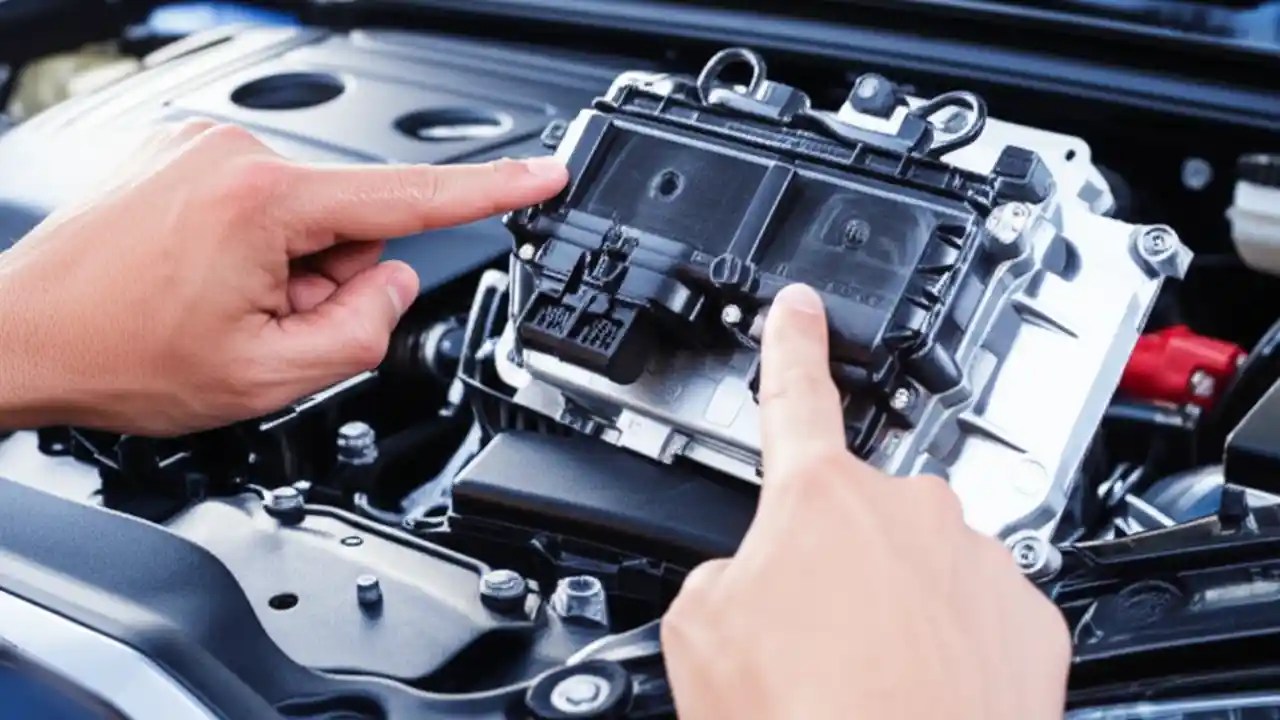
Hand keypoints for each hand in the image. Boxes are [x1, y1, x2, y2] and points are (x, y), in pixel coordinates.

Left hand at [0, 121, 567, 433]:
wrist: (14, 337)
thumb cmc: (117, 357)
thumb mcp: (269, 375)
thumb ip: (363, 330)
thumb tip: (393, 283)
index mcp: (267, 201)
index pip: (412, 198)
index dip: (493, 189)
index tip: (545, 172)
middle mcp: (236, 155)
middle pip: (351, 222)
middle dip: (330, 279)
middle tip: (267, 326)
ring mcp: (202, 148)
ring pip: (306, 217)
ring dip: (288, 269)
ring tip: (220, 307)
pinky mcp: (181, 155)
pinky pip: (260, 203)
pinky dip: (253, 250)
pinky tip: (201, 284)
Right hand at [661, 284, 1070, 718]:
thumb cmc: (804, 718)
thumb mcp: (700, 633)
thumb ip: (725, 573)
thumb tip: (752, 578)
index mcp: (819, 498)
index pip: (796, 395)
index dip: (792, 346)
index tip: (802, 310)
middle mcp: (908, 511)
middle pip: (858, 514)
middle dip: (835, 562)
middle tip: (811, 639)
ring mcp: (977, 562)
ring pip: (922, 565)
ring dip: (893, 608)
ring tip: (865, 681)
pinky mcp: (1029, 619)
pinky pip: (979, 611)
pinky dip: (952, 645)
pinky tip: (922, 693)